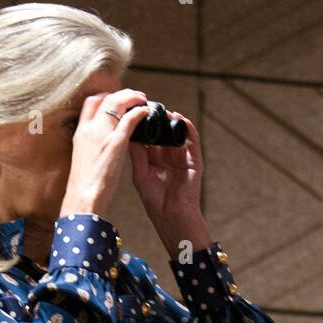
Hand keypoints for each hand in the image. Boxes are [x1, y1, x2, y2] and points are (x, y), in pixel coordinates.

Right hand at [59, 89, 152, 216]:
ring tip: (143, 100)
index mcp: (80, 133)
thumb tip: (101, 144)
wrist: (82, 198)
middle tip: (135, 97)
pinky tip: (147, 112)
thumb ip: (91, 146)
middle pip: (105, 98)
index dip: (105, 97)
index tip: (117, 101)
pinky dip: (140, 112)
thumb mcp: (83, 159)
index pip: (90, 103)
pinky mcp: (115, 142)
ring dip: (133, 98)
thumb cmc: (84, 185)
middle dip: (122, 94)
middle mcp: (89, 128)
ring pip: (118, 102)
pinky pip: (130, 118)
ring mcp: (102, 133)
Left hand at [129, 111, 210, 256]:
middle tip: (147, 105)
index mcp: (154, 160)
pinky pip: (192, 139)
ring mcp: (182, 156)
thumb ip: (137, 155)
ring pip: (176, 132)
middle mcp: (168, 155)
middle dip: (155, 119)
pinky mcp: (194, 159)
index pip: (148, 137)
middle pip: (162, 131)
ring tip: (162, 109)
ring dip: (170, 120)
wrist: (172, 217)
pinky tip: (178, 118)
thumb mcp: (141, 175)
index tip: (133, 113)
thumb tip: (128, 134)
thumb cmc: (156, 202)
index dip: (142, 125)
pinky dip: (186, 127)